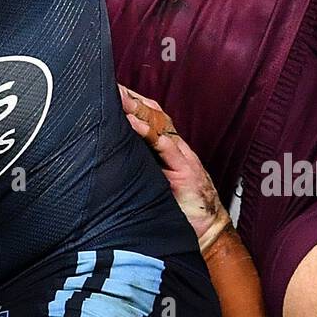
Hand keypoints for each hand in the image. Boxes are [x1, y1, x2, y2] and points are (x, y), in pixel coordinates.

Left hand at [119, 85, 228, 250]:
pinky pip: (167, 148)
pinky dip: (150, 135)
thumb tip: (109, 155)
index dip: (131, 101)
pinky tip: (134, 124)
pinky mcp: (186, 171)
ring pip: (160, 125)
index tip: (111, 89)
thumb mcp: (154, 183)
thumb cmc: (178, 208)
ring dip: (138, 109)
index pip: (148, 116)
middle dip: (132, 98)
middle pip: (153, 114)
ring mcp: (182, 157)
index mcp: (167, 148)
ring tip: (119, 97)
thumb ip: (139, 166)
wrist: (207, 231)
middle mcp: (175, 147)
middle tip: (111, 85)